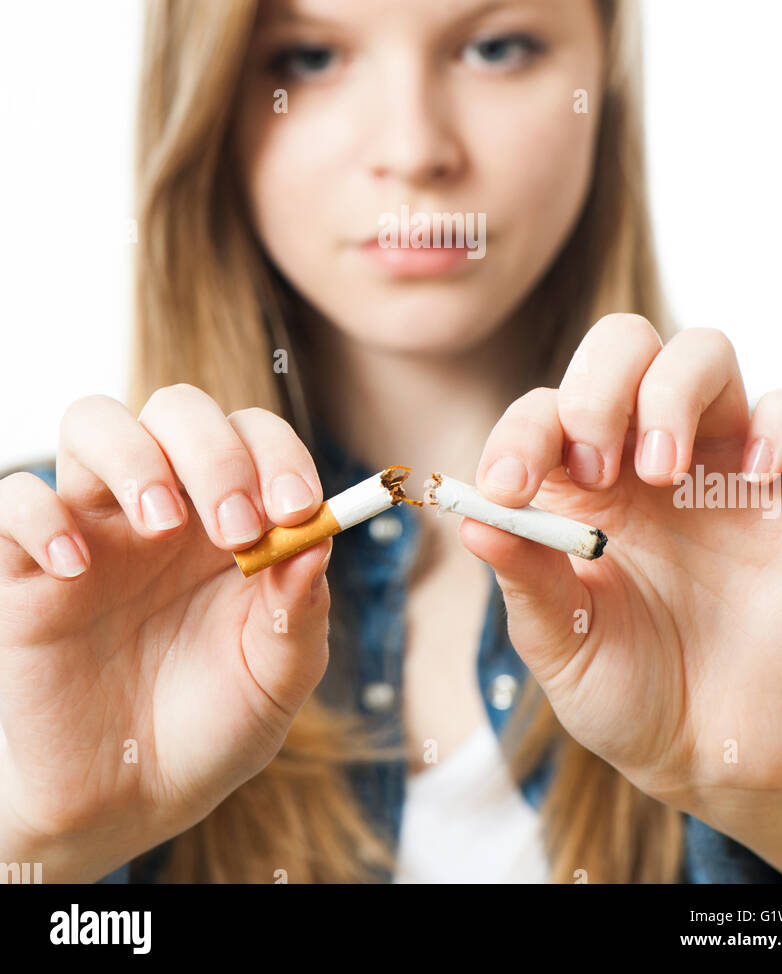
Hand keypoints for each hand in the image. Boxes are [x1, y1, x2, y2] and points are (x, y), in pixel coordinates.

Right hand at [0, 385, 329, 877]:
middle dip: (214, 453)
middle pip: (177, 409)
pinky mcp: (26, 570)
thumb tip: (319, 537)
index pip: (253, 434)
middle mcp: (163, 505)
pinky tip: (76, 568)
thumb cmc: (214, 725)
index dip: (279, 454)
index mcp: (232, 514)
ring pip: (92, 422)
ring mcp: (92, 528)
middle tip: (236, 530)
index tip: (298, 510)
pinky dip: (40, 515)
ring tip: (158, 524)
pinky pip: (14, 500)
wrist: (131, 803)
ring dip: (132, 455)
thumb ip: (301, 609)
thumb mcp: (277, 679)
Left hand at [463, 314, 781, 814]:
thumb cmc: (628, 688)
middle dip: (597, 386)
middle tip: (595, 467)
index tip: (508, 486)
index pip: (545, 409)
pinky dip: (780, 418)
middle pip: (623, 344)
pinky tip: (753, 472)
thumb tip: (473, 517)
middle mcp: (646, 451)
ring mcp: (723, 460)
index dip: (520, 433)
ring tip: (661, 472)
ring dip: (671, 393)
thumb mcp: (561, 644)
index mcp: (579, 481)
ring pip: (703, 352)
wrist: (718, 750)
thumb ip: (525, 580)